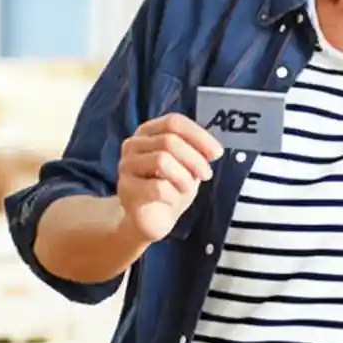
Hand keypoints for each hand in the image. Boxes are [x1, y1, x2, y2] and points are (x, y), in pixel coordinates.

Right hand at [116, 113, 223, 243]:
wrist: (150, 220)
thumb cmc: (169, 189)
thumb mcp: (188, 166)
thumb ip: (196, 153)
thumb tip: (213, 150)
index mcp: (148, 132)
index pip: (174, 122)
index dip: (198, 135)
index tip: (216, 153)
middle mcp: (133, 144)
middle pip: (169, 141)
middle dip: (195, 159)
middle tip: (206, 174)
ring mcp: (126, 166)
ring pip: (162, 160)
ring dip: (184, 177)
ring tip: (188, 189)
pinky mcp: (126, 189)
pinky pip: (157, 187)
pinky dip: (173, 195)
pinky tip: (172, 200)